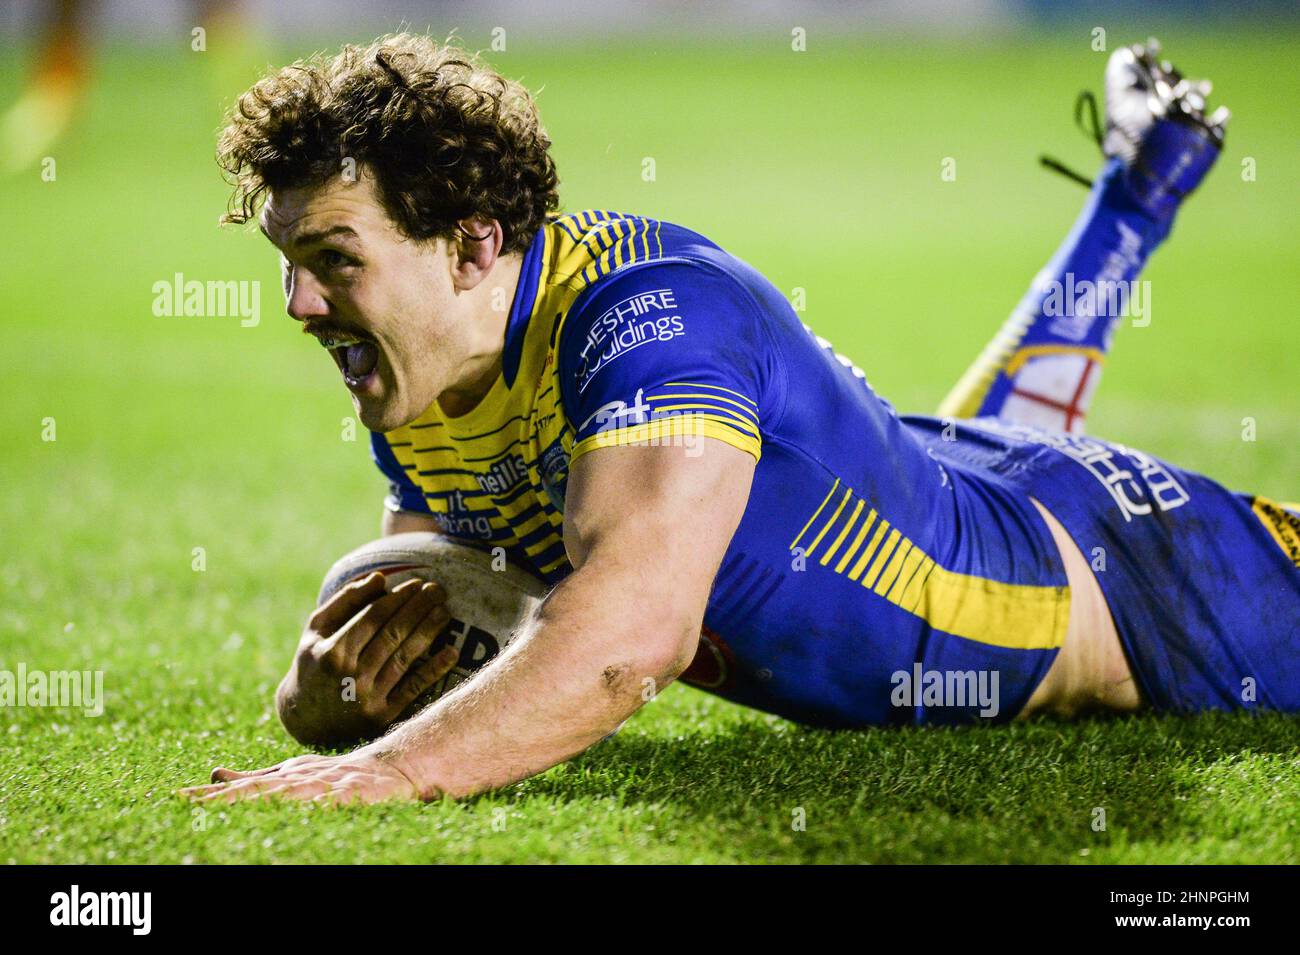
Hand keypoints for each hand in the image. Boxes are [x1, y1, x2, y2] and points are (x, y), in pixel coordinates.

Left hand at [179, 749, 422, 805]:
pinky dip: (306, 804)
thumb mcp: (293, 774)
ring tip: (224, 809)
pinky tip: (291, 809)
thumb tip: (214, 774)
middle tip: (187, 804)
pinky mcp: (348, 796)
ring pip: (283, 795)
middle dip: (222, 799)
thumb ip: (255, 776)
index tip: (176, 799)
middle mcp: (299, 779)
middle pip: (255, 790)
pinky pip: (324, 802)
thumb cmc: (338, 774)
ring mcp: (323, 786)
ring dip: (254, 801)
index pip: (241, 786)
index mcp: (283, 775)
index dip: (210, 794)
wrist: (392, 768)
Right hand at [276, 572, 458, 745]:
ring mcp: (367, 698)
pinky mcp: (382, 717)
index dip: (398, 598)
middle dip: (418, 608)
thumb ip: (345, 602)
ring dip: (429, 631)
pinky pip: (413, 689)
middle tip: (437, 591)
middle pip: (392, 634)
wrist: (307, 720)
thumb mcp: (317, 631)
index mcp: (331, 652)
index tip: (417, 584)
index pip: (372, 617)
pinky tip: (451, 652)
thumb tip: (380, 578)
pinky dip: (433, 670)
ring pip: (404, 657)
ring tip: (444, 611)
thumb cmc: (315, 664)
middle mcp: (349, 676)